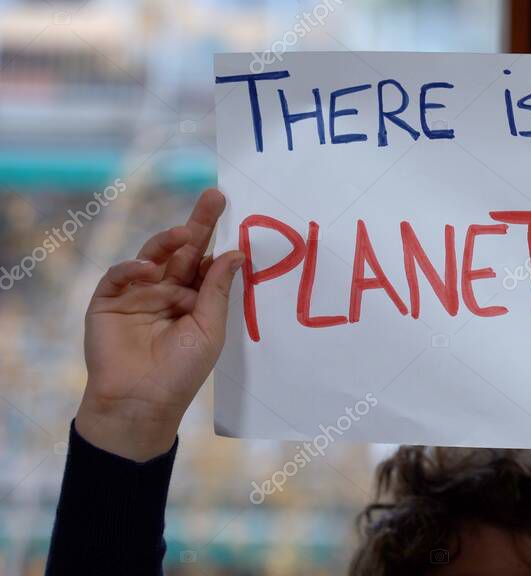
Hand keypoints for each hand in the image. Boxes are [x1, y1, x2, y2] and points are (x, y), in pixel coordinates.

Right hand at [75, 189, 242, 461]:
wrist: (140, 402)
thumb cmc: (181, 371)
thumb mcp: (209, 329)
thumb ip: (217, 290)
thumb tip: (236, 253)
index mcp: (192, 298)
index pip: (205, 261)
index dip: (216, 238)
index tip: (229, 210)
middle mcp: (165, 291)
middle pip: (182, 251)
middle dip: (197, 224)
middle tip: (214, 197)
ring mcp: (136, 294)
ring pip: (153, 257)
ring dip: (169, 242)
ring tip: (185, 233)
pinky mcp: (108, 301)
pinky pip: (120, 276)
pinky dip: (133, 269)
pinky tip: (149, 270)